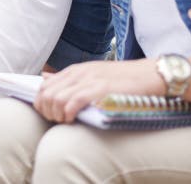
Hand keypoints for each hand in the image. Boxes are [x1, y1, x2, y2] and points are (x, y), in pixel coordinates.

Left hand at [33, 59, 164, 122]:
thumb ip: (67, 78)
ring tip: (66, 121)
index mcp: (74, 70)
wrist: (148, 75)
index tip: (51, 116)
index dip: (42, 105)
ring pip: (56, 99)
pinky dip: (68, 113)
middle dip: (47, 112)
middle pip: (47, 94)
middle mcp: (78, 73)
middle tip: (58, 121)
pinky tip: (73, 119)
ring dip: (57, 115)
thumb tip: (44, 78)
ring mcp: (88, 80)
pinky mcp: (100, 88)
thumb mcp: (90, 74)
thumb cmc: (121, 79)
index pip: (43, 87)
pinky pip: (73, 101)